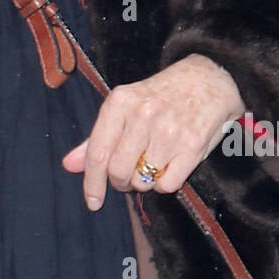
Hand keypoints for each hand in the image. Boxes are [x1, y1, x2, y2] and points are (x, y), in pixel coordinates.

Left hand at [61, 53, 243, 209]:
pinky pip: (167, 185)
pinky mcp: (193, 146)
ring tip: (151, 162)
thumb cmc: (161, 95)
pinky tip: (169, 164)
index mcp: (120, 102)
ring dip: (144, 181)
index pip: (97, 153)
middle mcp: (143, 115)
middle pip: (118, 171)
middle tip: (128, 175)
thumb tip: (69, 165)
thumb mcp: (125, 105)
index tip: (93, 201)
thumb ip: (96, 138)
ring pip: (142, 181)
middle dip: (120, 182)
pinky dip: (165, 182)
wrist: (209, 78)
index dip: (92, 182)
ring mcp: (169, 131)